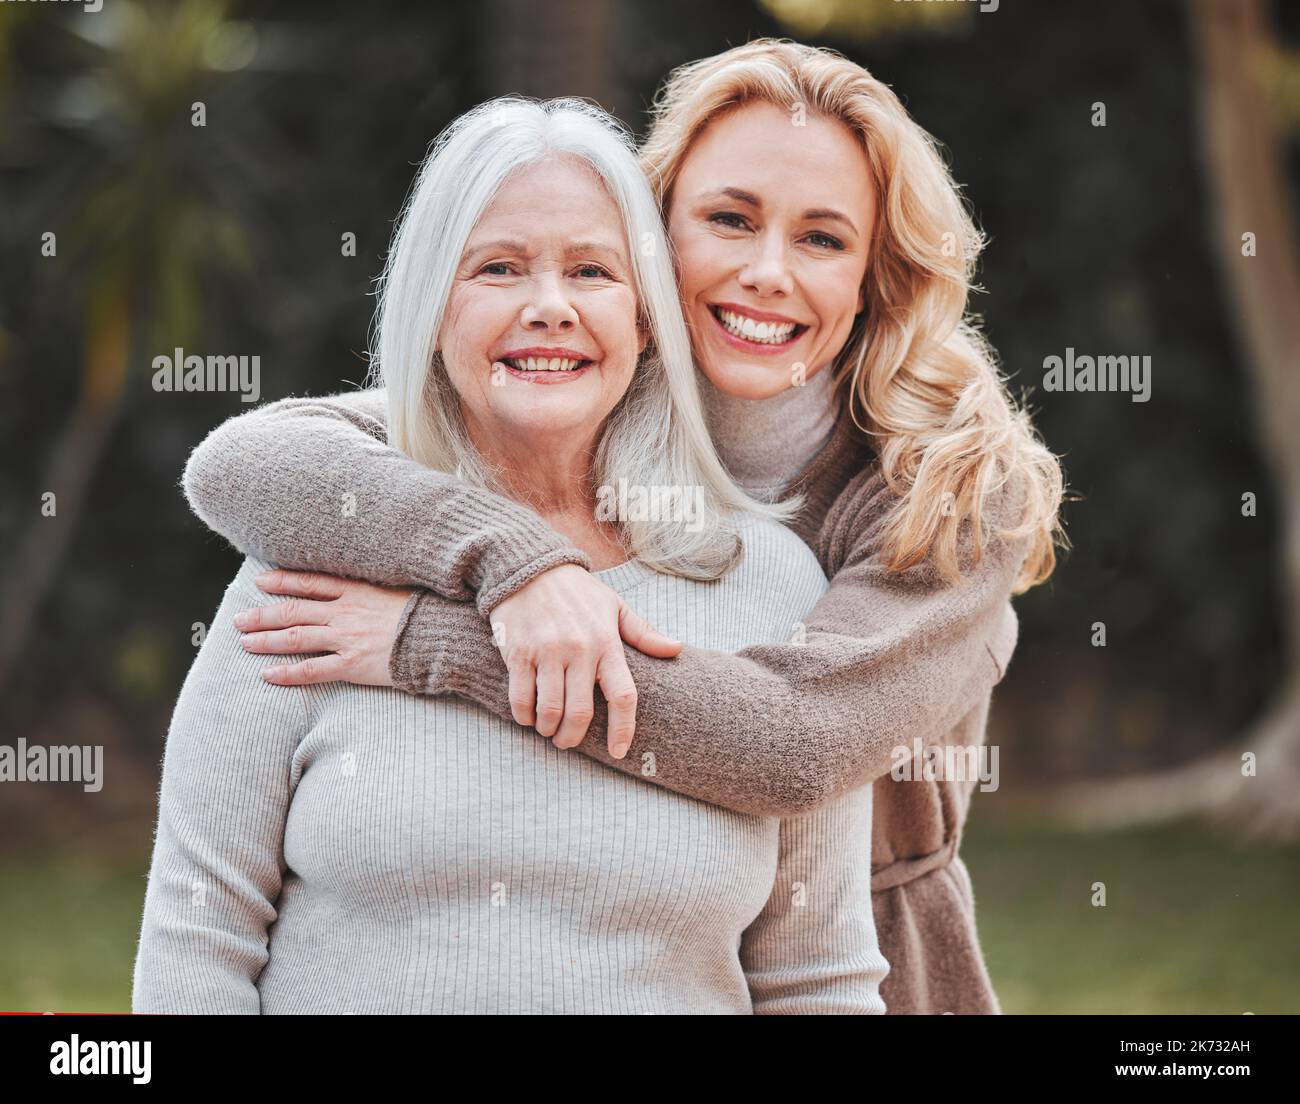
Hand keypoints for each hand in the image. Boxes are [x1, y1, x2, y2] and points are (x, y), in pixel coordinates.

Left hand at [234, 569, 412, 686]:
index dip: (282, 581)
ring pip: (295, 638)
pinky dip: (287, 673)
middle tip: (239, 620)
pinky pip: (312, 670)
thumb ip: (370, 590)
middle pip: (293, 612)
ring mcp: (346, 639)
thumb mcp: (394, 591)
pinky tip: (268, 674)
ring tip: (244, 643)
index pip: (310, 583)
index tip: (260, 582)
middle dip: (262, 615)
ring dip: (266, 640)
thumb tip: (354, 588)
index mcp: (356, 592)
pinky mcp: (351, 665)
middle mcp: (345, 613)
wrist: (440, 638)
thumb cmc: (424, 614)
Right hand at [490, 564, 682, 757]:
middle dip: (573, 737)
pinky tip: (528, 716)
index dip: (623, 729)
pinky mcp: (519, 653)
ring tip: (548, 729)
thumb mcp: (614, 606)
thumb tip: (677, 648)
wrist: (529, 566)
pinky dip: (524, 716)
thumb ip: (643, 632)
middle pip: (580, 713)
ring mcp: (547, 652)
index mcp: (607, 642)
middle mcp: (579, 650)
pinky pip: (521, 698)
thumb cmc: (577, 591)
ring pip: (549, 710)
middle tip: (567, 741)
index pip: (623, 695)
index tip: (620, 751)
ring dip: (548, 729)